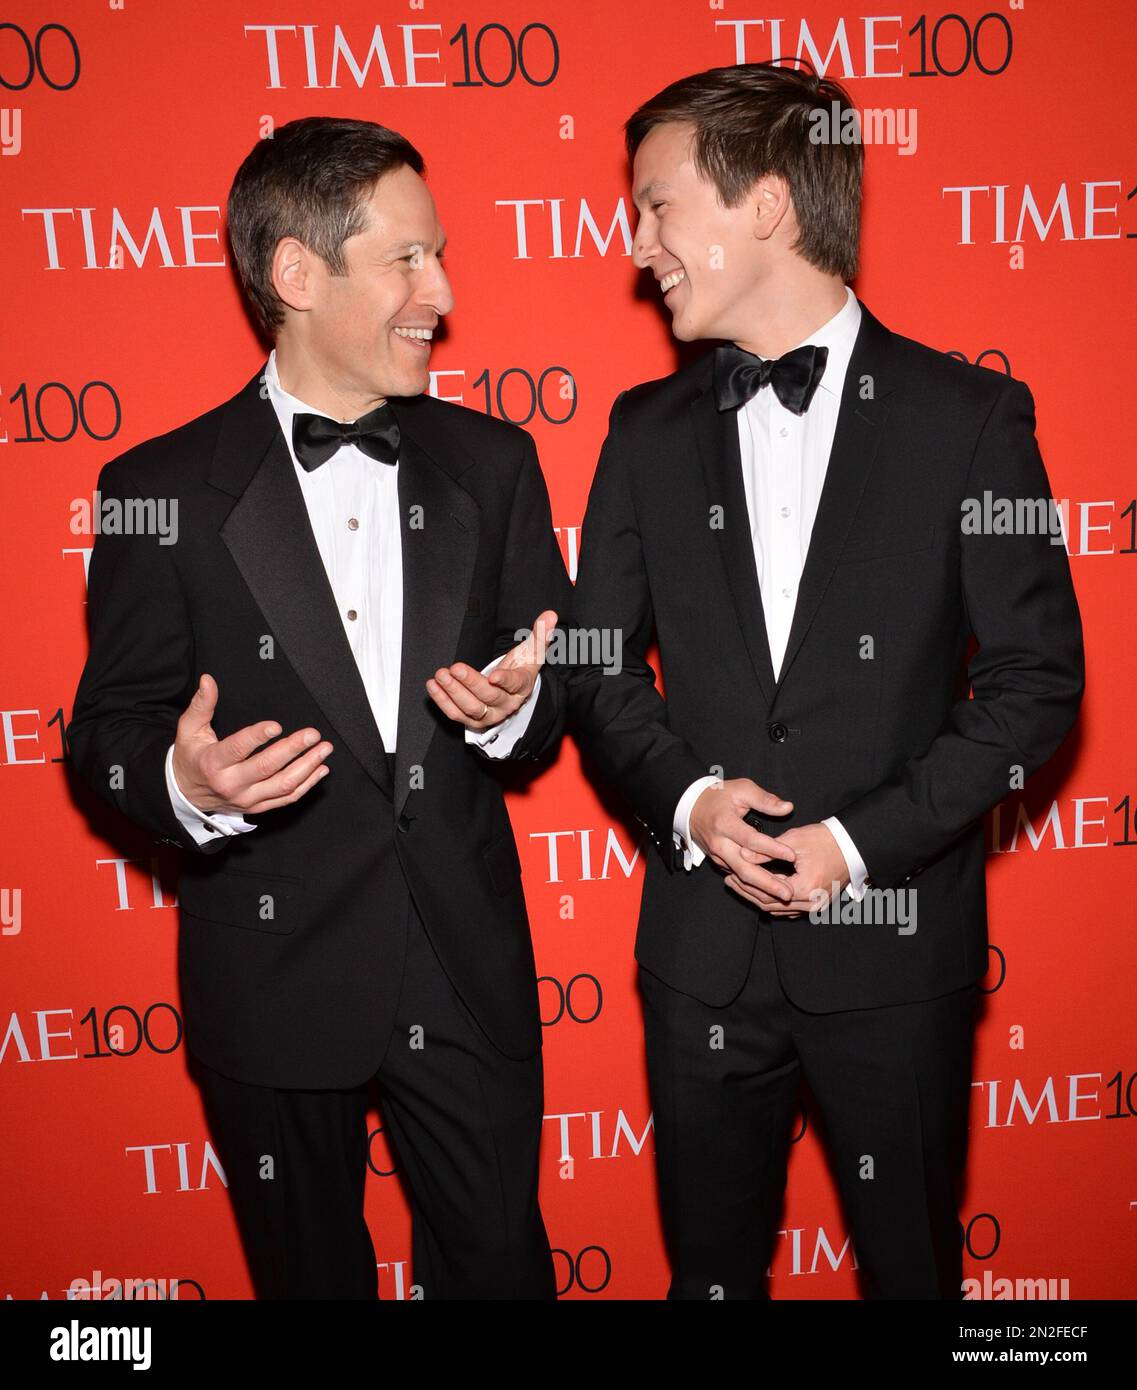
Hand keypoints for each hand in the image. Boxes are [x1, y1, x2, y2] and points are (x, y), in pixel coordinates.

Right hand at [171, 673, 333, 814]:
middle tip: (312, 735)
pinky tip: (320, 769)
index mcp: (214, 763)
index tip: (276, 726)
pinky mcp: (258, 807)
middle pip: (267, 767)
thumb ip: (201, 705)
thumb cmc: (191, 758)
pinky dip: (307, 785)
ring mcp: (247, 798)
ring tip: (323, 750)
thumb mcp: (189, 729)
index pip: (238, 749)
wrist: (186, 794)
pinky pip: (287, 798)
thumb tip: (208, 681)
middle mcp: (231, 783)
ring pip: (282, 785)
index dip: (257, 737)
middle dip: (293, 750)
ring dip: (307, 767)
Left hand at [425, 609, 557, 730]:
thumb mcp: (532, 652)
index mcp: (522, 686)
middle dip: (470, 683)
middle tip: (455, 668)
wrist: (512, 694)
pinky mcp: (473, 720)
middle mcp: (507, 704)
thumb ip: (540, 634)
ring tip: (440, 675)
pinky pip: (456, 714)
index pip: (515, 684)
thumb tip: (550, 615)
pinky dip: (443, 701)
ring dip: (453, 692)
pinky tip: (433, 686)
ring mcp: (490, 715)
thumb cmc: (521, 668)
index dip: (505, 681)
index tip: (493, 676)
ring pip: (471, 708)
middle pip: (489, 696)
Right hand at [689, 778, 797, 903]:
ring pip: (741, 876)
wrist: (691, 807)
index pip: (751, 840)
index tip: (791, 855)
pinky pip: (737, 875)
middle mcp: (720, 844)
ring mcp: (718, 856)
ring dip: (762, 888)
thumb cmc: (718, 796)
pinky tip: (770, 890)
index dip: (772, 848)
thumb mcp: (741, 789)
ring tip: (783, 894)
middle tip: (788, 892)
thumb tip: (788, 808)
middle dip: (767, 883)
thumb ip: (765, 800)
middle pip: (745, 868)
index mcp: (725, 823)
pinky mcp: (719, 862)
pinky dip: (753, 885)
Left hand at [727, 822, 849, 917]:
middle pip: (771, 905)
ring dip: (759, 898)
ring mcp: (816, 906)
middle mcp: (812, 903)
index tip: (730, 873)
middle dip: (748, 892)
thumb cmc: (825, 840)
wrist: (851, 844)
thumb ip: (765, 852)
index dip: (745, 883)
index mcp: (806, 888)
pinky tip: (761, 890)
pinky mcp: (818, 904)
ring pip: (779, 909)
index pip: (767, 892)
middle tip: (730, 881)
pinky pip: (790, 909)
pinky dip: (774, 901)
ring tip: (740, 885)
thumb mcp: (793, 841)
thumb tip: (741, 855)